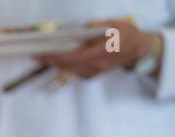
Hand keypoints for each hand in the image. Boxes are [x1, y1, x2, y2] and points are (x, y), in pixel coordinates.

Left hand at [36, 20, 156, 78]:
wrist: (139, 51)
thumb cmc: (127, 34)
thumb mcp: (115, 24)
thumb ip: (98, 26)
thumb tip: (82, 27)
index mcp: (100, 52)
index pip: (72, 57)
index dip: (55, 57)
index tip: (40, 55)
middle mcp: (96, 65)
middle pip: (67, 66)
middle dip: (50, 61)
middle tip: (35, 56)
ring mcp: (94, 72)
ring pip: (70, 70)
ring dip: (55, 64)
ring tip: (42, 57)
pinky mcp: (93, 74)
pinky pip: (75, 72)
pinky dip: (65, 66)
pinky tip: (58, 60)